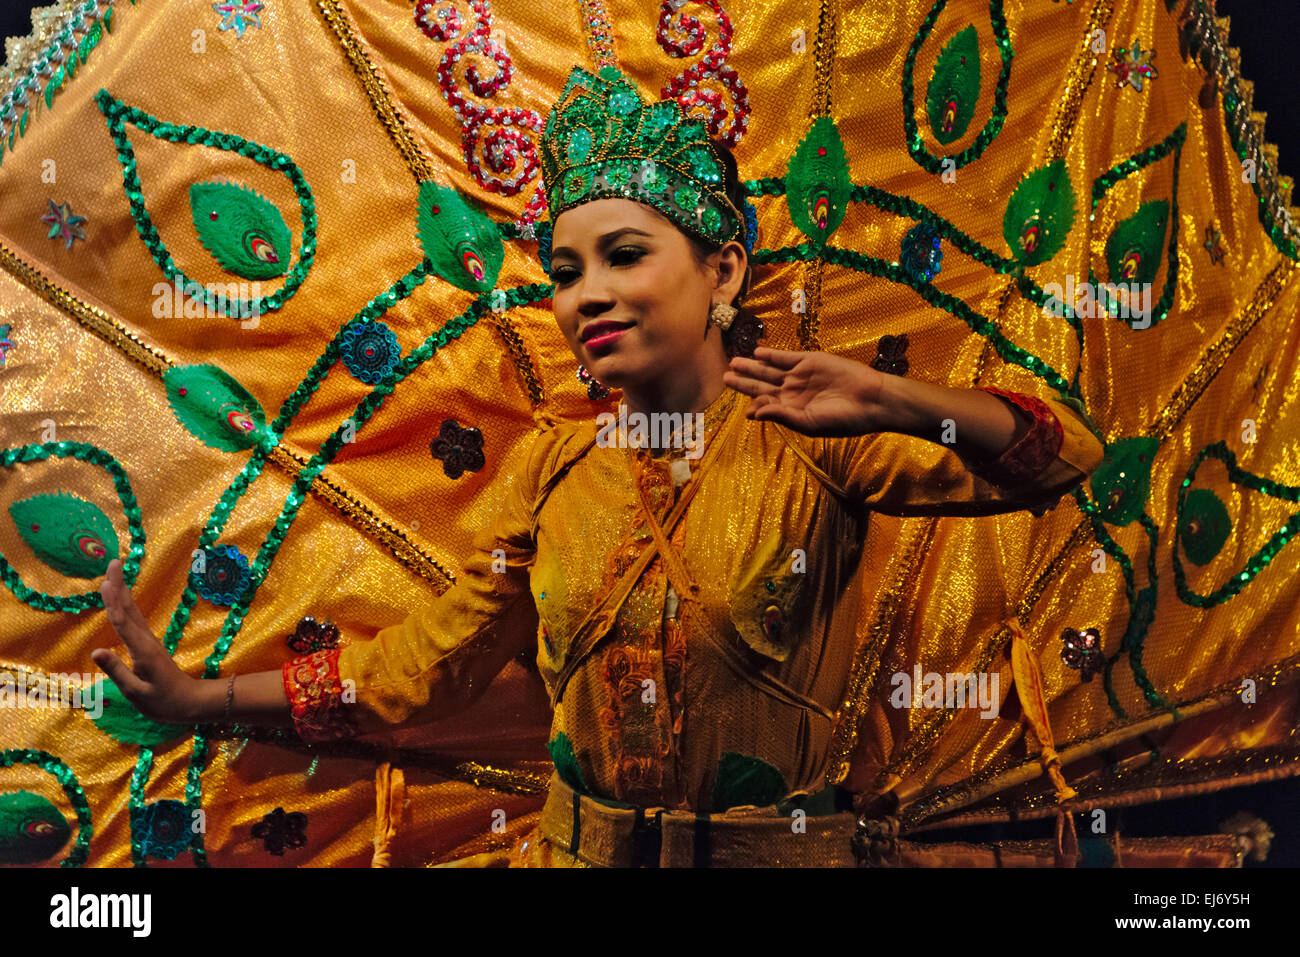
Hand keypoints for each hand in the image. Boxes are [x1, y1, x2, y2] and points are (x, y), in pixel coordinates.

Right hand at [92, 558, 209, 723]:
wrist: (190, 702)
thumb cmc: (163, 702)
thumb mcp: (136, 693)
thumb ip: (117, 671)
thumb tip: (96, 652)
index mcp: (143, 651)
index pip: (123, 622)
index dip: (113, 602)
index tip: (107, 582)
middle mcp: (146, 641)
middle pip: (129, 609)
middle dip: (120, 585)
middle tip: (113, 562)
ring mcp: (148, 642)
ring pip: (132, 612)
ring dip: (123, 592)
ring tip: (115, 574)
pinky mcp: (148, 645)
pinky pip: (134, 621)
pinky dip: (125, 606)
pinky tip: (122, 601)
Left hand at [724, 347, 887, 436]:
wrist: (870, 401)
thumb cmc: (842, 419)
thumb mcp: (808, 422)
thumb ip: (780, 415)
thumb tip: (752, 412)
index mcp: (792, 410)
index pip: (766, 405)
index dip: (753, 404)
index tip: (744, 407)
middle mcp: (793, 392)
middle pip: (762, 384)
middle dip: (743, 381)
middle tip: (725, 377)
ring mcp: (800, 375)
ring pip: (770, 369)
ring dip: (752, 365)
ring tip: (734, 362)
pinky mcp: (810, 360)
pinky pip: (786, 357)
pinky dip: (772, 355)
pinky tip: (758, 353)